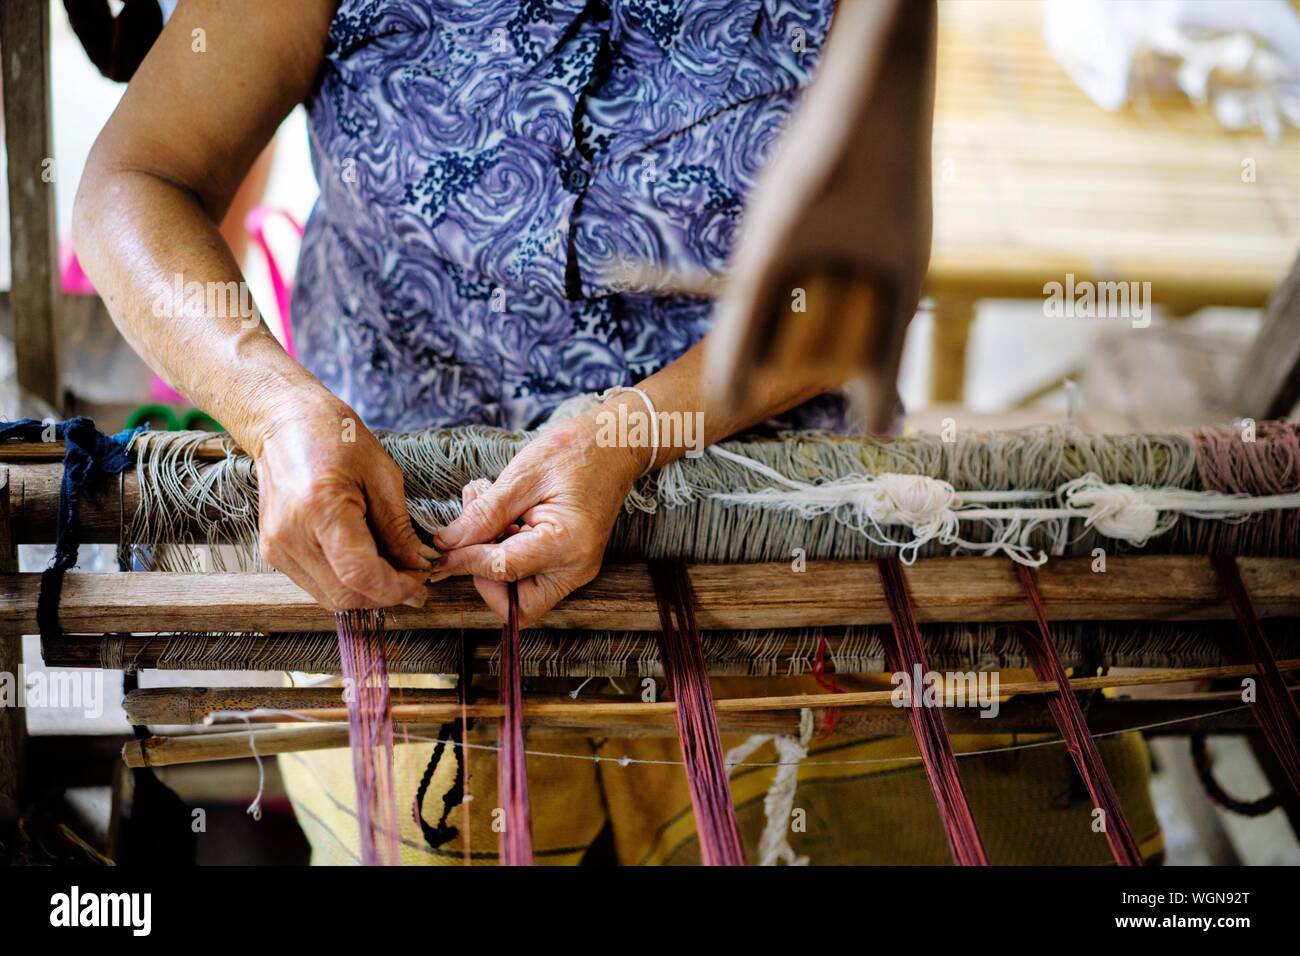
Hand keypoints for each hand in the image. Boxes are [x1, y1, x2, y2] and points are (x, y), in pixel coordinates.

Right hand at [254, 394, 432, 609]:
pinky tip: (366, 563)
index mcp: (319, 509)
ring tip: (394, 571)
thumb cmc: (336, 438)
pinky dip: (346, 583)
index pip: (360, 575)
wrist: (285, 423)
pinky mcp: (274, 552)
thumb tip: (419, 565)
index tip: (421, 580)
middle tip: (415, 579)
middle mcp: (290, 536)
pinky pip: (317, 585)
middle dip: (386, 595)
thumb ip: (399, 528)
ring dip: (367, 594)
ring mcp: (277, 548)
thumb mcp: (382, 475)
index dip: (396, 587)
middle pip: (345, 596)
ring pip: (331, 598)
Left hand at [430, 408, 645, 625]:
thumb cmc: (575, 452)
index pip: (503, 571)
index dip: (465, 561)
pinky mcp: (569, 561)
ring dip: (492, 558)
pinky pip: (530, 572)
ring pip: (521, 592)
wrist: (616, 444)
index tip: (439, 550)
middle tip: (470, 532)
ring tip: (483, 506)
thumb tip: (448, 543)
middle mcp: (575, 568)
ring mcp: (575, 568)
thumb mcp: (523, 476)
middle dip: (485, 574)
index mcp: (567, 545)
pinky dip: (506, 550)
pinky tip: (500, 513)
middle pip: (517, 604)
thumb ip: (484, 514)